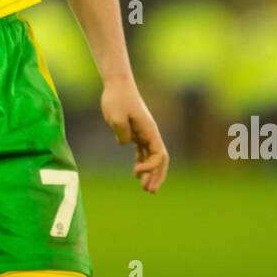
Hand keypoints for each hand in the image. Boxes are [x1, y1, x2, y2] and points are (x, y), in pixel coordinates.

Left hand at [101, 78, 168, 192]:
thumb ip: (122, 133)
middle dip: (157, 176)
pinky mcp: (135, 132)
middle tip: (149, 191)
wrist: (117, 85)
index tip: (136, 171)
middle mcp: (150, 133)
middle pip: (160, 160)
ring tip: (144, 187)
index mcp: (149, 130)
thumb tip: (126, 143)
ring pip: (152, 157)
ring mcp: (144, 133)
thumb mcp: (116, 116)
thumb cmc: (117, 99)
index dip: (151, 167)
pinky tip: (136, 173)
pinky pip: (143, 151)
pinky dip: (142, 163)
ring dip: (149, 172)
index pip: (159, 155)